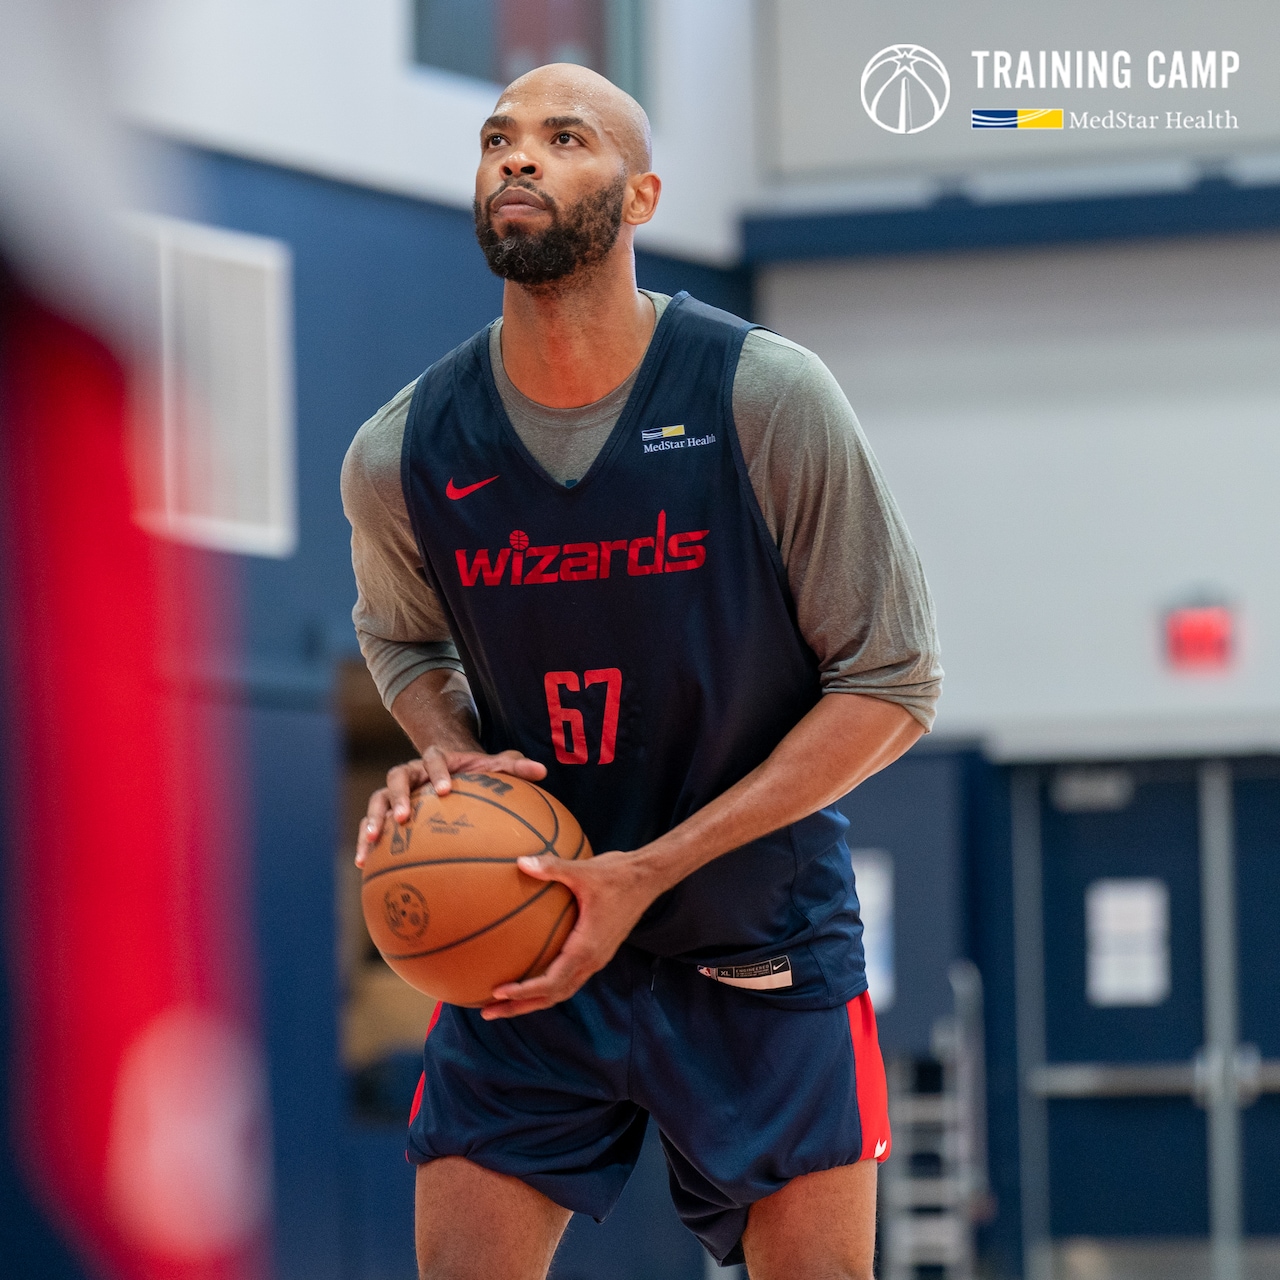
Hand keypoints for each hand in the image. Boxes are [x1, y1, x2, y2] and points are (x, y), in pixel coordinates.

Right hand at [355, 747, 546, 866]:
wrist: (450, 774)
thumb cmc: (474, 773)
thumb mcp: (493, 767)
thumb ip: (513, 767)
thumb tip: (543, 770)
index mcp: (435, 759)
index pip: (433, 759)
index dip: (438, 772)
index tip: (445, 790)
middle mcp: (410, 773)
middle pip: (396, 777)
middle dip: (398, 797)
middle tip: (402, 817)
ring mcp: (394, 792)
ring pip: (376, 800)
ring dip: (373, 820)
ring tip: (372, 842)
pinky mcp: (385, 812)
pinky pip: (371, 825)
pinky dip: (365, 843)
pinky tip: (363, 865)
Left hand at [482, 848, 660, 1018]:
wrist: (648, 878)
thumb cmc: (618, 875)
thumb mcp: (584, 871)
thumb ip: (552, 868)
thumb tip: (521, 861)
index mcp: (587, 948)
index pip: (552, 982)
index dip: (525, 991)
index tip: (498, 993)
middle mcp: (592, 960)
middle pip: (552, 996)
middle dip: (520, 1007)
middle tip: (487, 1011)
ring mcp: (595, 958)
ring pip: (561, 990)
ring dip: (532, 1001)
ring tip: (502, 1003)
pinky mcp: (596, 952)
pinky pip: (568, 978)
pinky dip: (546, 986)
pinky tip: (529, 975)